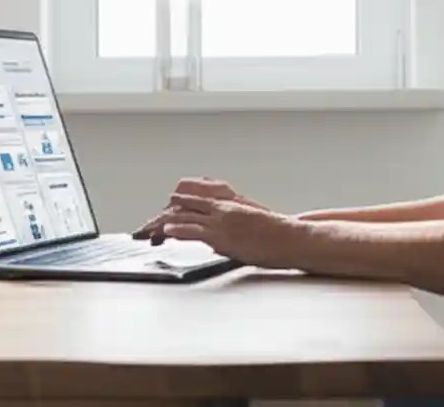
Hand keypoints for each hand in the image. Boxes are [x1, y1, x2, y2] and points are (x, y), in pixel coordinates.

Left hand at [161, 193, 307, 268]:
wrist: (288, 237)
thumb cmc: (275, 233)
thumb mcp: (251, 224)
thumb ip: (231, 228)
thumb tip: (215, 243)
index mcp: (229, 204)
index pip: (198, 200)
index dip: (182, 204)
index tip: (169, 207)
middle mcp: (223, 210)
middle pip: (188, 206)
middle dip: (170, 212)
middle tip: (155, 218)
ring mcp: (221, 222)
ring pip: (188, 216)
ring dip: (170, 220)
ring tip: (154, 223)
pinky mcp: (222, 236)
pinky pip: (194, 230)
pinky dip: (179, 229)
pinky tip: (168, 230)